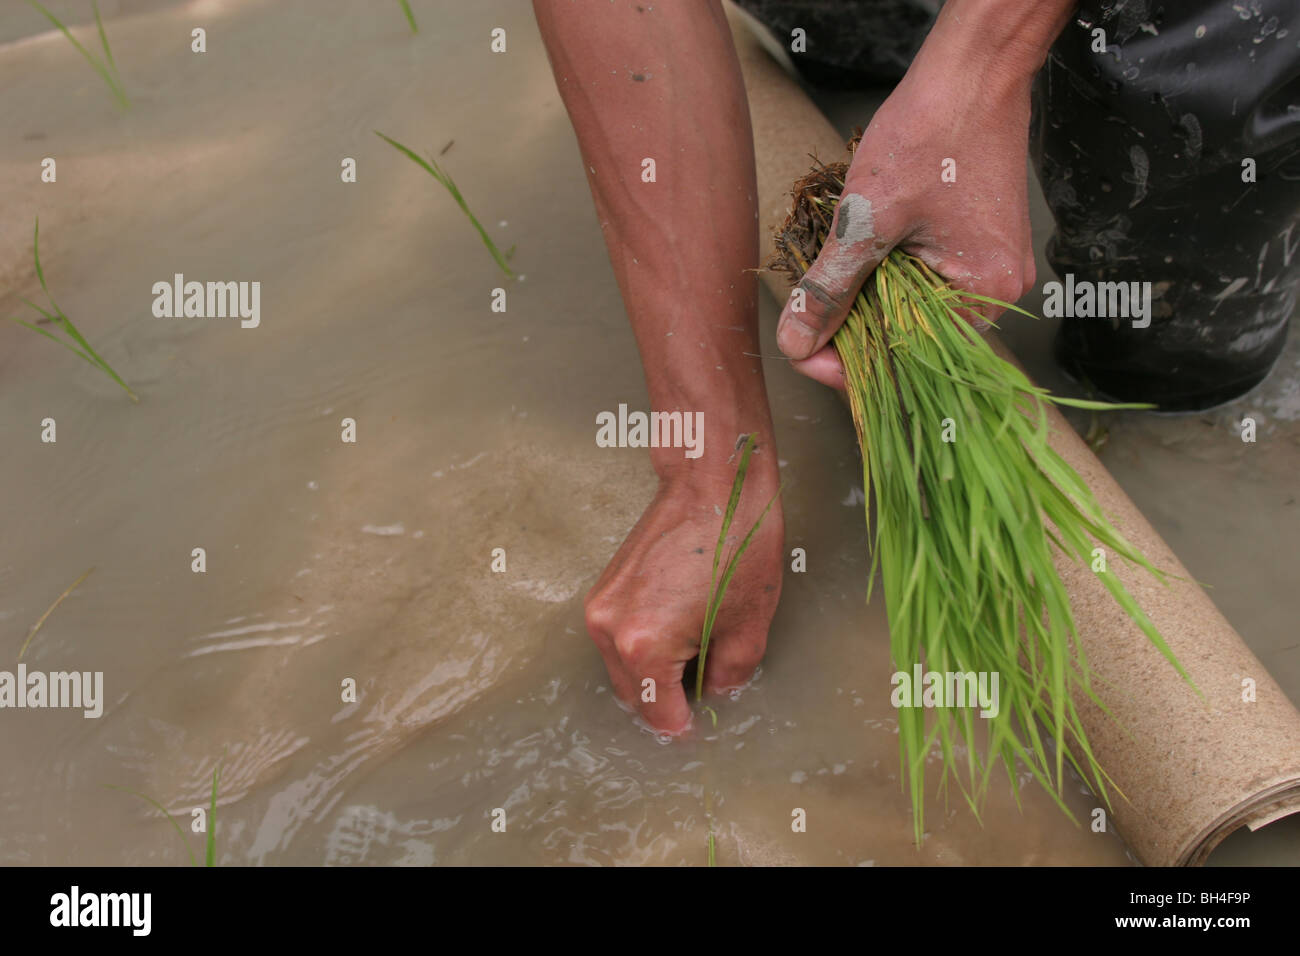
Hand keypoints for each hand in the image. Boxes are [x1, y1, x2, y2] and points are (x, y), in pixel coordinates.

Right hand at [583, 461, 783, 734]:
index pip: (659, 715)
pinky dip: (643, 648)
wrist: (712, 484)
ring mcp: (600, 608)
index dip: (686, 727)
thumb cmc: (735, 546)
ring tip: (694, 658)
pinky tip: (677, 632)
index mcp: (645, 647)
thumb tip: (713, 692)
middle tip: (704, 694)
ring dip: (653, 676)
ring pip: (622, 669)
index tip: (703, 728)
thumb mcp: (748, 627)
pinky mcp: (602, 590)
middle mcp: (610, 631)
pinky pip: (617, 640)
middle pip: (634, 696)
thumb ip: (728, 676)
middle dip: (667, 702)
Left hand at [776, 37, 1038, 391]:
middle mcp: (999, 290)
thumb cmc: (931, 131)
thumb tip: (796, 341)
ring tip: (834, 280)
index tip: (803, 352)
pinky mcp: (980, 245)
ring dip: (869, 301)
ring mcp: (992, 267)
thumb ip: (830, 287)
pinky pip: (927, 282)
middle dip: (855, 330)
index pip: (908, 360)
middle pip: (911, 340)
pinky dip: (889, 277)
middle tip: (806, 319)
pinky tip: (862, 259)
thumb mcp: (866, 219)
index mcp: (984, 292)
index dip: (848, 364)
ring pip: (915, 311)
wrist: (972, 70)